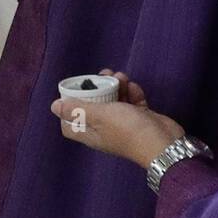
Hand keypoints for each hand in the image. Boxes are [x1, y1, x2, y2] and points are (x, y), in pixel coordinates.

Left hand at [49, 69, 183, 168]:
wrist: (164, 142)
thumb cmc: (128, 129)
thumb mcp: (99, 116)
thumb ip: (77, 109)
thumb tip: (53, 106)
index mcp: (91, 133)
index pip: (71, 125)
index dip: (69, 109)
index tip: (73, 92)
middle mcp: (105, 130)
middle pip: (94, 108)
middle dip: (97, 90)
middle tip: (103, 75)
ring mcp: (124, 125)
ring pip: (115, 102)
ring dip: (117, 87)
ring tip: (120, 76)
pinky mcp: (140, 119)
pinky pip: (133, 103)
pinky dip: (132, 93)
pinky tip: (134, 86)